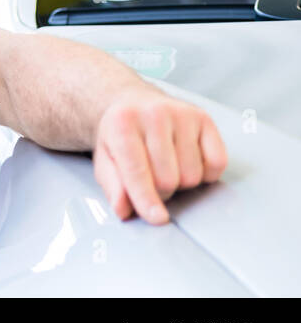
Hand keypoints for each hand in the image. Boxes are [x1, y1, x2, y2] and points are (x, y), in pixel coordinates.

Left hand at [92, 91, 227, 225]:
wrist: (134, 104)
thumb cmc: (121, 135)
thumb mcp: (105, 159)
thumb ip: (113, 186)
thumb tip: (124, 210)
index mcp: (122, 123)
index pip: (137, 172)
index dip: (147, 200)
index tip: (158, 218)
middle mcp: (153, 114)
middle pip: (168, 179)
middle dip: (161, 191)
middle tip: (152, 178)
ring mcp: (182, 113)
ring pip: (192, 176)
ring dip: (182, 182)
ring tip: (167, 166)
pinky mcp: (204, 118)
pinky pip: (217, 163)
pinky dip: (206, 173)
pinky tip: (189, 161)